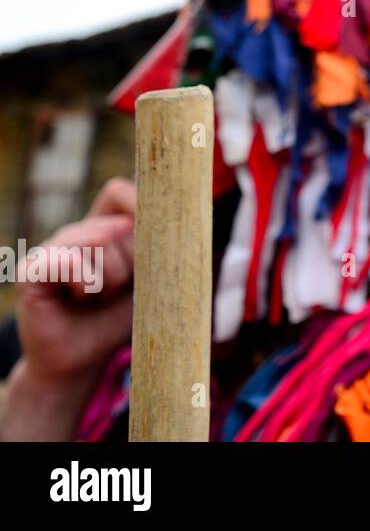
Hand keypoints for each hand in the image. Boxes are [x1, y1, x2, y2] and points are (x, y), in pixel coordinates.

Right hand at [16, 178, 136, 382]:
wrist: (86, 359)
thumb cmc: (120, 317)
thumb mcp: (151, 276)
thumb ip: (157, 243)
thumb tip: (150, 217)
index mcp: (103, 228)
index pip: (117, 191)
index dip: (138, 211)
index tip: (149, 248)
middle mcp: (75, 233)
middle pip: (117, 224)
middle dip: (129, 265)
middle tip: (113, 290)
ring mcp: (51, 249)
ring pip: (97, 242)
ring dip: (109, 279)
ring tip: (96, 297)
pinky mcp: (31, 270)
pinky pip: (69, 261)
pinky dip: (84, 284)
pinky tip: (77, 299)